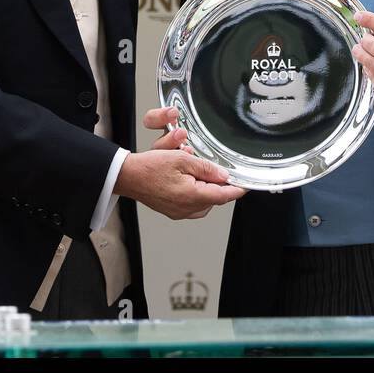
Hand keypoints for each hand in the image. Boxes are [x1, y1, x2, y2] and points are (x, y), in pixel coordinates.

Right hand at [115, 107, 245, 218]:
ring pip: (204, 203)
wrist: (128, 176)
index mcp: (192, 196)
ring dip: (206, 190)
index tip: (246, 185)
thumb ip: (206, 168)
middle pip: (214, 199)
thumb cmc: (150, 168)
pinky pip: (192, 205)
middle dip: (218, 186)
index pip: (223, 195)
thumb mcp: (182, 159)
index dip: (237, 189)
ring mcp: (178, 212)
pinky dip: (195, 194)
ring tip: (199, 174)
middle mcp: (187, 208)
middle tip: (217, 172)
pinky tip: (188, 181)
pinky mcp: (172, 211)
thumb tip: (223, 175)